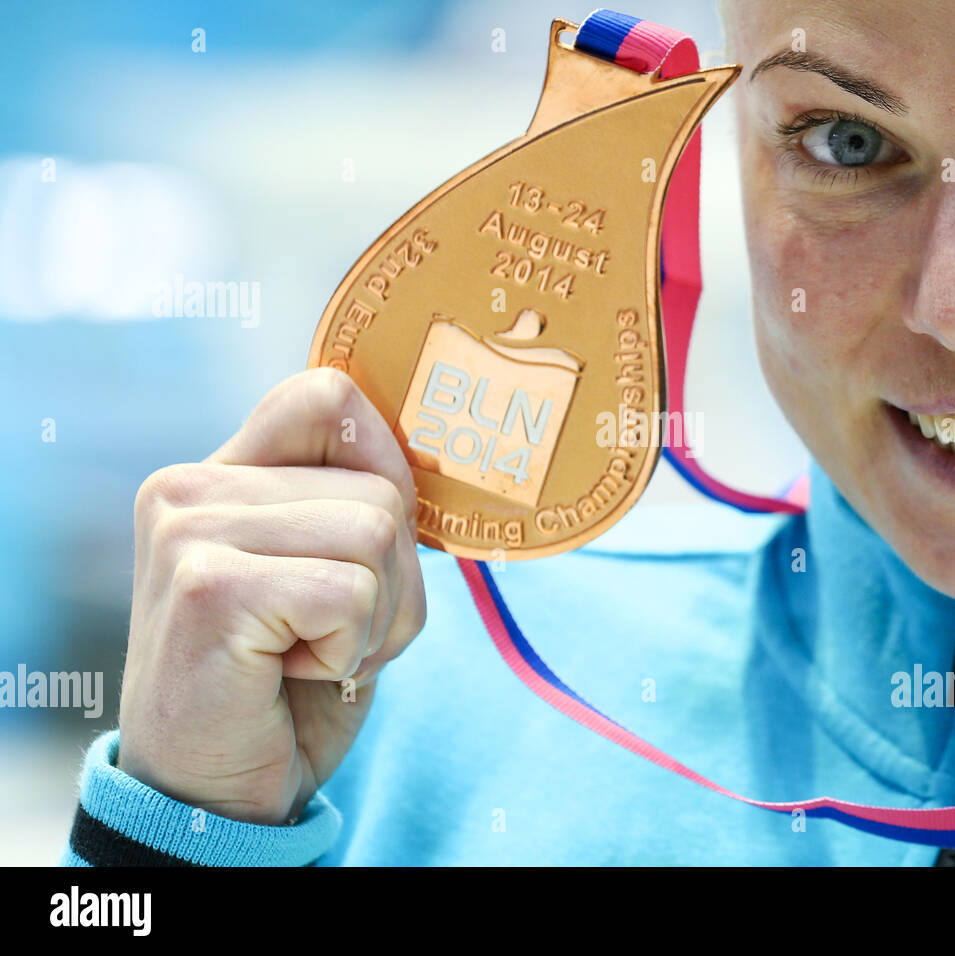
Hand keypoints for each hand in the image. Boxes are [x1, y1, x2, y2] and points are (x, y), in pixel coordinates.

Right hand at [118, 368, 426, 824]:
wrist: (213, 792)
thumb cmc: (282, 681)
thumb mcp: (323, 572)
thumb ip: (351, 504)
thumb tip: (441, 451)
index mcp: (216, 473)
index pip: (328, 398)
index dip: (385, 462)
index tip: (376, 542)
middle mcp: (189, 488)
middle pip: (381, 485)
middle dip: (394, 578)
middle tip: (331, 634)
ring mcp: (191, 533)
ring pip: (376, 534)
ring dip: (376, 619)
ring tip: (310, 654)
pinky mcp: (209, 590)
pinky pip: (352, 593)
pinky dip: (350, 649)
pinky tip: (291, 673)